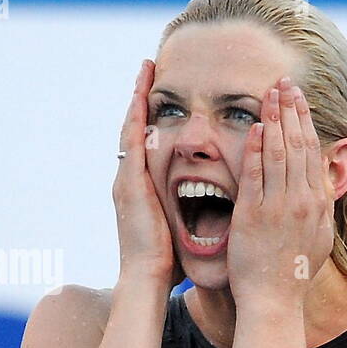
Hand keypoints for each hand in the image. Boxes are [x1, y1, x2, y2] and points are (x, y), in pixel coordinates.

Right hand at [113, 60, 181, 288]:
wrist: (147, 277)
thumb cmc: (168, 263)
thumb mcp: (184, 231)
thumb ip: (195, 217)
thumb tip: (219, 214)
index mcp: (143, 190)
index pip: (150, 146)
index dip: (155, 121)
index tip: (164, 98)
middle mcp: (130, 179)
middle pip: (137, 129)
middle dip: (142, 100)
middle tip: (148, 70)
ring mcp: (127, 178)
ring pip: (132, 127)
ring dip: (138, 98)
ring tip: (144, 70)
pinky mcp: (130, 181)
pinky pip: (132, 139)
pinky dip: (137, 114)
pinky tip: (142, 93)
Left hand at [224, 76, 335, 303]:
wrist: (275, 299)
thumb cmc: (293, 272)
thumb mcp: (318, 237)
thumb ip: (319, 206)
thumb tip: (321, 182)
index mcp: (317, 204)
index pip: (311, 152)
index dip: (304, 121)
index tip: (298, 99)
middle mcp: (301, 201)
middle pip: (297, 145)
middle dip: (291, 110)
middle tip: (284, 83)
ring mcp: (278, 207)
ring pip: (278, 154)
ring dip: (274, 120)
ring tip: (269, 94)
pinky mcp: (254, 215)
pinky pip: (256, 175)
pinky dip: (257, 149)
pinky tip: (255, 127)